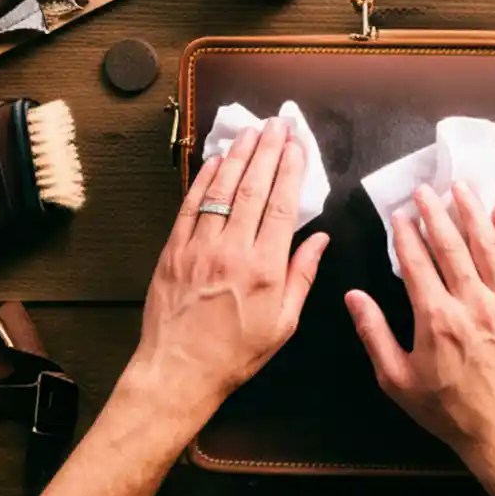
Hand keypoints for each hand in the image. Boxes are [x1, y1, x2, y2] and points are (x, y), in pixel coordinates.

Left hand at [127, 118, 329, 408]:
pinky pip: (191, 206)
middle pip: (254, 187)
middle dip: (268, 150)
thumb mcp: (284, 323)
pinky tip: (216, 161)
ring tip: (251, 131)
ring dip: (238, 156)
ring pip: (222, 189)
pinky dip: (204, 180)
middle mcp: (233, 250)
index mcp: (266, 268)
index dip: (291, 169)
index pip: (283, 205)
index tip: (298, 145)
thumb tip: (320, 239)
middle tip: (278, 124)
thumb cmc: (237, 353)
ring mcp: (199, 247)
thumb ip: (303, 276)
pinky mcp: (174, 250)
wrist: (179, 371)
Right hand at [344, 183, 494, 460]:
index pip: (416, 262)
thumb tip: (353, 296)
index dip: (405, 234)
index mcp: (436, 319)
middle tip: (424, 190)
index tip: (398, 214)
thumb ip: (374, 333)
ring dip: (472, 212)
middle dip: (435, 213)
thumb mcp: (396, 379)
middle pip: (451, 245)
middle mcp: (471, 303)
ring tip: (461, 188)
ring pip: (487, 246)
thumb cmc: (446, 408)